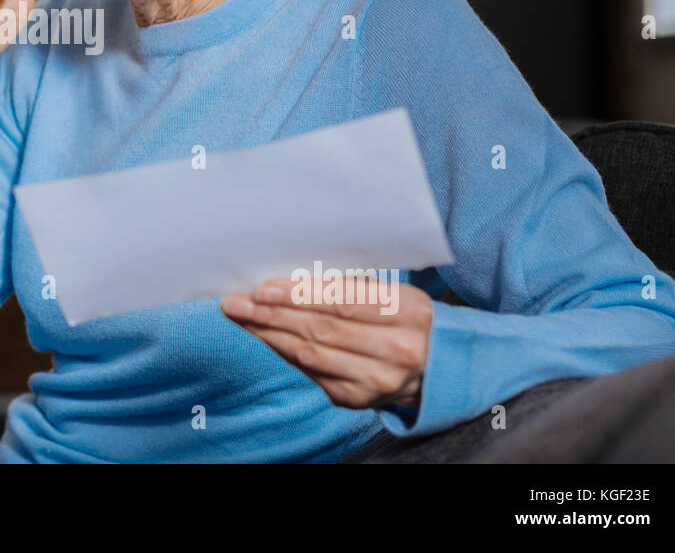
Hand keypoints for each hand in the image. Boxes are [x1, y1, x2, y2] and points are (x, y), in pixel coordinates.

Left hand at [220, 276, 432, 410]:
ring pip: (311, 354)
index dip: (300, 296)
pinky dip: (283, 351)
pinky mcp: (357, 398)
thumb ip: (350, 284)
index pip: (344, 303)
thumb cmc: (404, 317)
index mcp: (409, 313)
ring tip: (241, 316)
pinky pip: (310, 371)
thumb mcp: (393, 291)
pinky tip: (263, 335)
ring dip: (269, 333)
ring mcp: (376, 380)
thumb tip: (291, 275)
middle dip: (272, 315)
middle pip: (322, 330)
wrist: (437, 366)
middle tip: (237, 301)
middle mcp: (396, 351)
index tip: (263, 289)